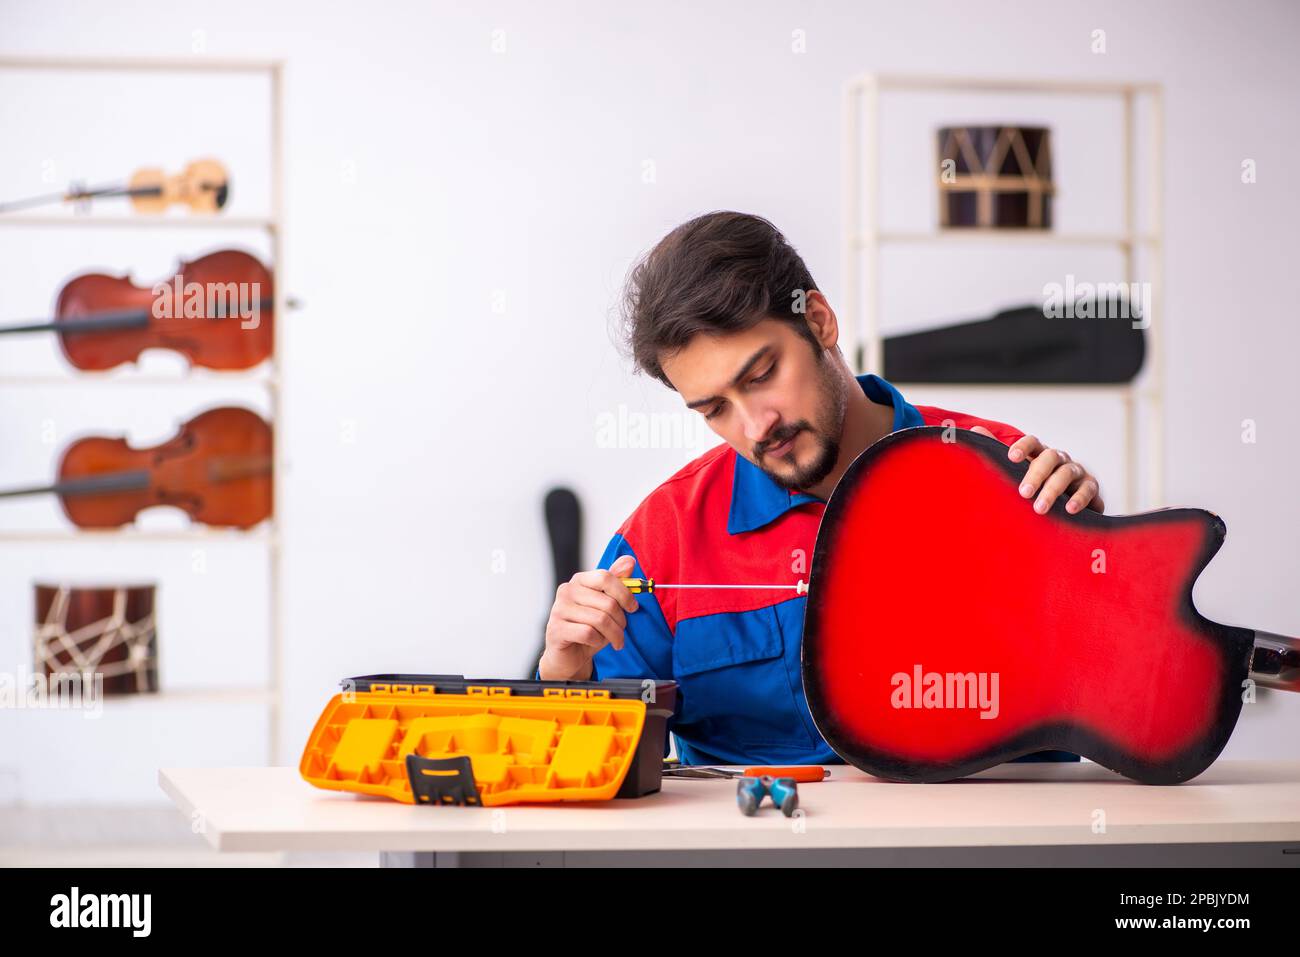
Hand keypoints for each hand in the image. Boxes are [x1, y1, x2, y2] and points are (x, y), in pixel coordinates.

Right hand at [539, 554, 638, 679]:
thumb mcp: (606, 605)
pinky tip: (596, 643)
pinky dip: (598, 641)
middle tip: (622, 631)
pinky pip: (588, 633)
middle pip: (607, 602)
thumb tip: (629, 560)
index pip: (605, 577)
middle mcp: (566, 591)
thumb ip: (616, 582)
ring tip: (615, 640)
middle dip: (621, 620)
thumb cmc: (589, 628)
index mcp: (579, 580)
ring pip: (600, 620)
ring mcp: (559, 610)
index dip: (624, 593)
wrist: (569, 655)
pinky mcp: (556, 629)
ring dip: (613, 634)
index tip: (633, 608)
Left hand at [970, 426, 1104, 515]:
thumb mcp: (1014, 472)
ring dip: (1053, 490)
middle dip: (1036, 475)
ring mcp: (1076, 472)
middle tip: (1023, 493)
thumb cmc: (1034, 487)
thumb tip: (975, 429)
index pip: (1032, 442)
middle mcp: (1058, 459)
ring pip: (1066, 474)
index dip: (1023, 447)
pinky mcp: (1090, 488)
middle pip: (1049, 458)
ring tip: (1040, 509)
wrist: (1063, 508)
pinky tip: (1069, 510)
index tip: (1011, 458)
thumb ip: (995, 451)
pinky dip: (1079, 498)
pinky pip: (1088, 489)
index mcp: (1039, 454)